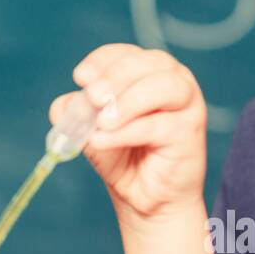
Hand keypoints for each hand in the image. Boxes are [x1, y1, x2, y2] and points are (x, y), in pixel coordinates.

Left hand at [51, 44, 207, 225]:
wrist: (146, 199)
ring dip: (127, 101)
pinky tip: (104, 140)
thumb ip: (76, 116)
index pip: (125, 54)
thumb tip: (64, 105)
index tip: (80, 78)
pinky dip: (127, 131)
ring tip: (101, 123)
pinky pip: (159, 125)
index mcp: (147, 73)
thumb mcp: (90, 133)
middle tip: (92, 97)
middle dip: (115, 77)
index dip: (102, 62)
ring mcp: (186, 104)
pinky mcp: (190, 130)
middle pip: (147, 63)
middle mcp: (172, 80)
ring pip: (162, 86)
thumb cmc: (123, 159)